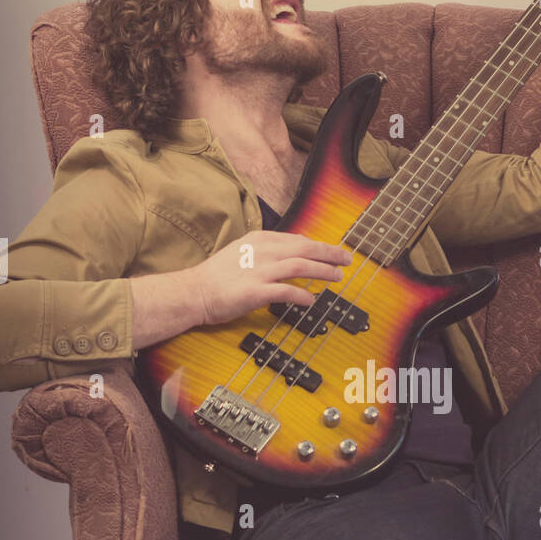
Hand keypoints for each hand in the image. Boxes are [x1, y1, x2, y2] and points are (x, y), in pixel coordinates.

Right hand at [195, 229, 352, 325]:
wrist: (194, 292)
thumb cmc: (216, 277)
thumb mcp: (242, 253)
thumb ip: (266, 253)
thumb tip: (289, 259)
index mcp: (260, 240)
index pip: (298, 240)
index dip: (320, 246)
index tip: (334, 252)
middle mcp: (262, 251)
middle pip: (305, 248)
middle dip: (330, 253)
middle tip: (347, 260)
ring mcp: (259, 270)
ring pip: (301, 265)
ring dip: (323, 271)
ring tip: (338, 277)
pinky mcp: (255, 291)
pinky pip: (287, 291)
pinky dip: (303, 294)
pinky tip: (312, 300)